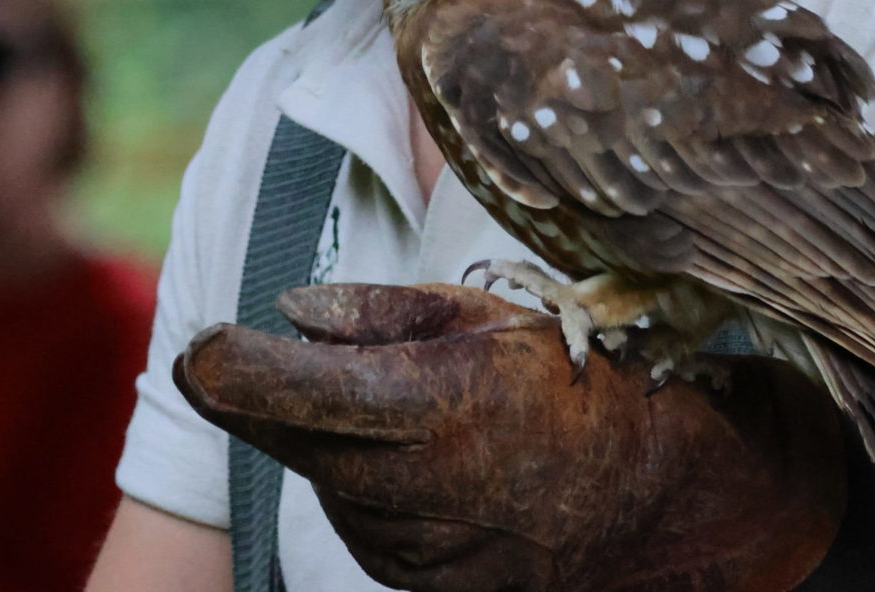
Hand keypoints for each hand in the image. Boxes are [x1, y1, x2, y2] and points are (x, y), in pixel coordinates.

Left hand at [174, 282, 845, 591]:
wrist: (665, 505)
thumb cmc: (586, 382)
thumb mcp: (494, 314)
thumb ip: (378, 313)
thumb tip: (286, 311)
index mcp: (422, 404)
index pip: (268, 387)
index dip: (224, 361)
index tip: (209, 341)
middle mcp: (399, 490)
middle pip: (287, 434)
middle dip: (295, 391)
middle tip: (364, 358)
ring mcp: (403, 552)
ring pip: (324, 476)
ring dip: (347, 438)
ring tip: (436, 413)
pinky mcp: (413, 588)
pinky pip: (361, 519)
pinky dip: (378, 483)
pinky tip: (447, 464)